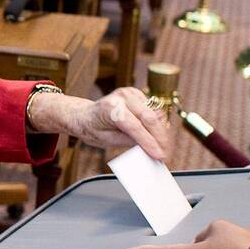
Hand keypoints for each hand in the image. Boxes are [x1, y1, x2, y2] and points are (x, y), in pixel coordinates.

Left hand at [38, 87, 169, 160]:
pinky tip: (154, 134)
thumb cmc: (93, 129)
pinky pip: (152, 109)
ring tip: (162, 147)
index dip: (150, 143)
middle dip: (160, 138)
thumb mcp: (108, 140)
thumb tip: (151, 147)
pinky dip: (156, 123)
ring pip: (154, 113)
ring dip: (160, 131)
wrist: (84, 115)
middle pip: (149, 118)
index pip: (136, 127)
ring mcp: (130, 92)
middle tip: (165, 154)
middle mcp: (122, 96)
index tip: (159, 156)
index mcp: (110, 108)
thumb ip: (130, 142)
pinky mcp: (136, 93)